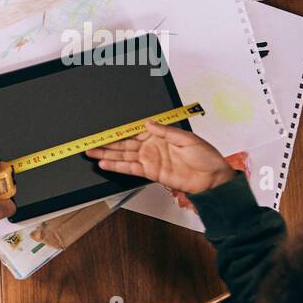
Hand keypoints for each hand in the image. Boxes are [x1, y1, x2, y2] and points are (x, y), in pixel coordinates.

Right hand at [85, 122, 234, 194]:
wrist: (212, 179)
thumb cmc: (206, 157)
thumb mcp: (187, 138)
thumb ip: (165, 131)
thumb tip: (147, 123)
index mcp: (160, 135)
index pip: (134, 131)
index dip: (119, 131)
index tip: (105, 130)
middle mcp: (152, 147)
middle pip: (124, 144)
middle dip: (106, 144)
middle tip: (90, 143)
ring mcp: (150, 160)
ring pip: (123, 156)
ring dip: (107, 155)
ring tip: (92, 153)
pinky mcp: (150, 172)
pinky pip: (130, 168)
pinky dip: (117, 167)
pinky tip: (105, 165)